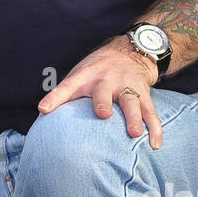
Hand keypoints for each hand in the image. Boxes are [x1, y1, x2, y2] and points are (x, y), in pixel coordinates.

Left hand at [38, 37, 163, 147]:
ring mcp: (126, 86)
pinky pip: (150, 112)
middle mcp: (106, 80)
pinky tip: (155, 144)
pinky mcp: (143, 94)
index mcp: (85, 76)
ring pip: (131, 102)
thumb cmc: (96, 72)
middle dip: (103, 102)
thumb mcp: (78, 76)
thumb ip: (64, 95)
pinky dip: (155, 128)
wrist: (129, 51)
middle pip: (103, 91)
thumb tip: (42, 118)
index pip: (67, 86)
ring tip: (133, 134)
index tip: (44, 109)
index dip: (54, 97)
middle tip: (103, 115)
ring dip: (133, 118)